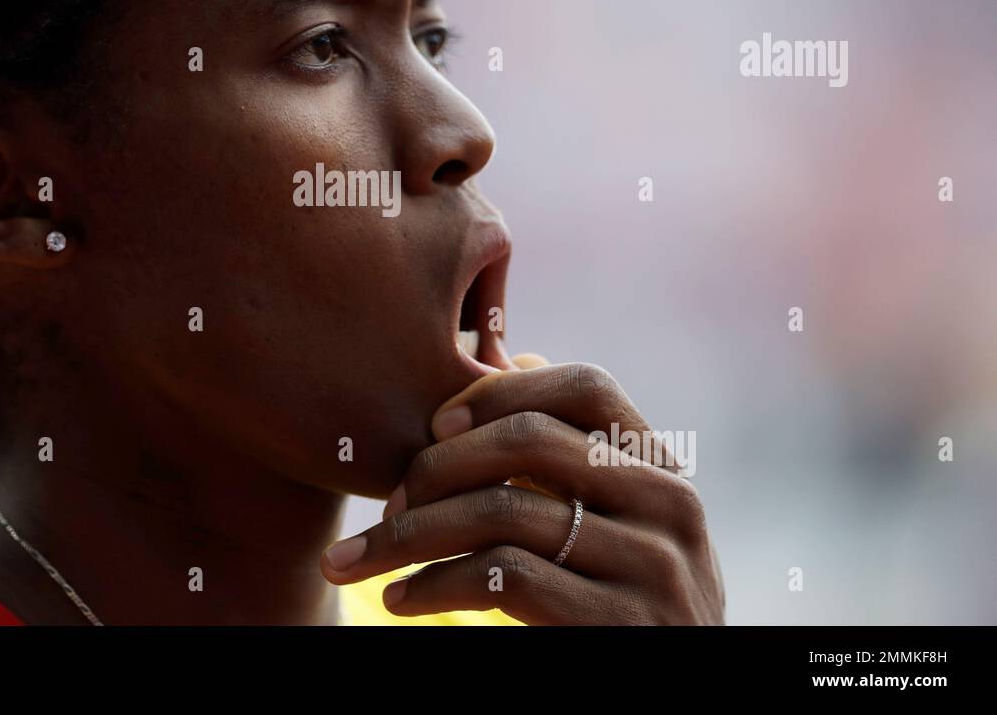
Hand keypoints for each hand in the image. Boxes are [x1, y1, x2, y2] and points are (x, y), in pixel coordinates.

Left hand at [321, 356, 725, 623]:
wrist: (674, 694)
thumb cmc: (615, 601)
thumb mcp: (611, 520)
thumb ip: (564, 450)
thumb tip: (502, 356)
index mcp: (661, 468)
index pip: (585, 386)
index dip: (500, 391)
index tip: (433, 425)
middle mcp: (670, 505)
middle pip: (531, 440)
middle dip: (438, 465)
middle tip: (388, 501)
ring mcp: (653, 567)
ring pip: (503, 510)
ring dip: (412, 532)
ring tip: (363, 557)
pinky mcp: (621, 625)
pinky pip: (505, 578)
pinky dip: (433, 584)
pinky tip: (400, 600)